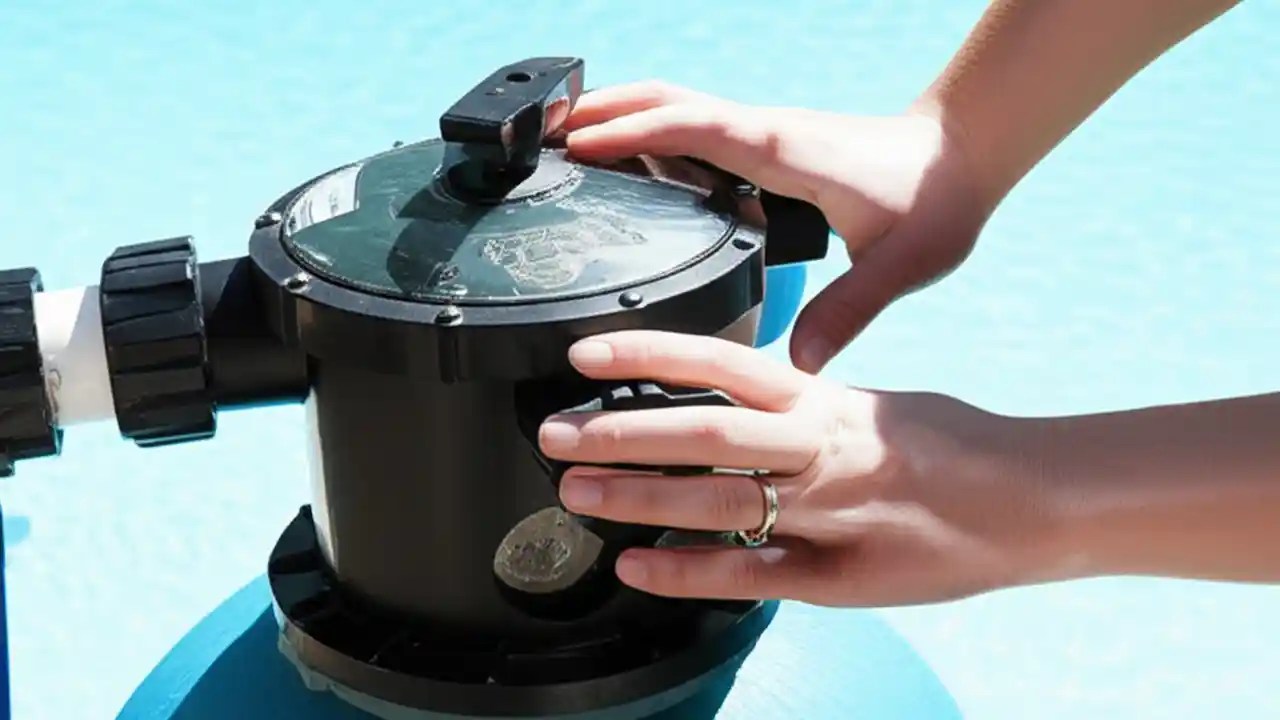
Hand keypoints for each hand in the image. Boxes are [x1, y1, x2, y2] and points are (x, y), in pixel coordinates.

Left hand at [538, 331, 1058, 606]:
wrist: (1030, 500)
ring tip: (576, 491)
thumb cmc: (952, 445)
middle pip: (703, 433)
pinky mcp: (837, 573)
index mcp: (823, 399)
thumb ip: (802, 406)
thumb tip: (742, 401)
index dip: (650, 355)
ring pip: (717, 500)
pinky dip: (688, 570)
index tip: (588, 352)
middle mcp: (818, 447)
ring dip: (638, 498)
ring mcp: (826, 511)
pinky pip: (750, 572)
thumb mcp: (870, 405)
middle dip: (621, 433)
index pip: (723, 362)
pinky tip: (638, 568)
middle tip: (554, 433)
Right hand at [564, 83, 992, 372]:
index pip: (685, 127)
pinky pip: (691, 123)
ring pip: (674, 104)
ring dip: (619, 112)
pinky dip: (648, 128)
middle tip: (544, 136)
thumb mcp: (900, 264)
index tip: (573, 148)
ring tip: (566, 140)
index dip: (626, 134)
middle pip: (663, 100)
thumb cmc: (936, 200)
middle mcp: (763, 130)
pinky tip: (632, 159)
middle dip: (600, 110)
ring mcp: (763, 130)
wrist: (963, 154)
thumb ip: (848, 312)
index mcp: (779, 150)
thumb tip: (798, 365)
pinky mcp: (768, 140)